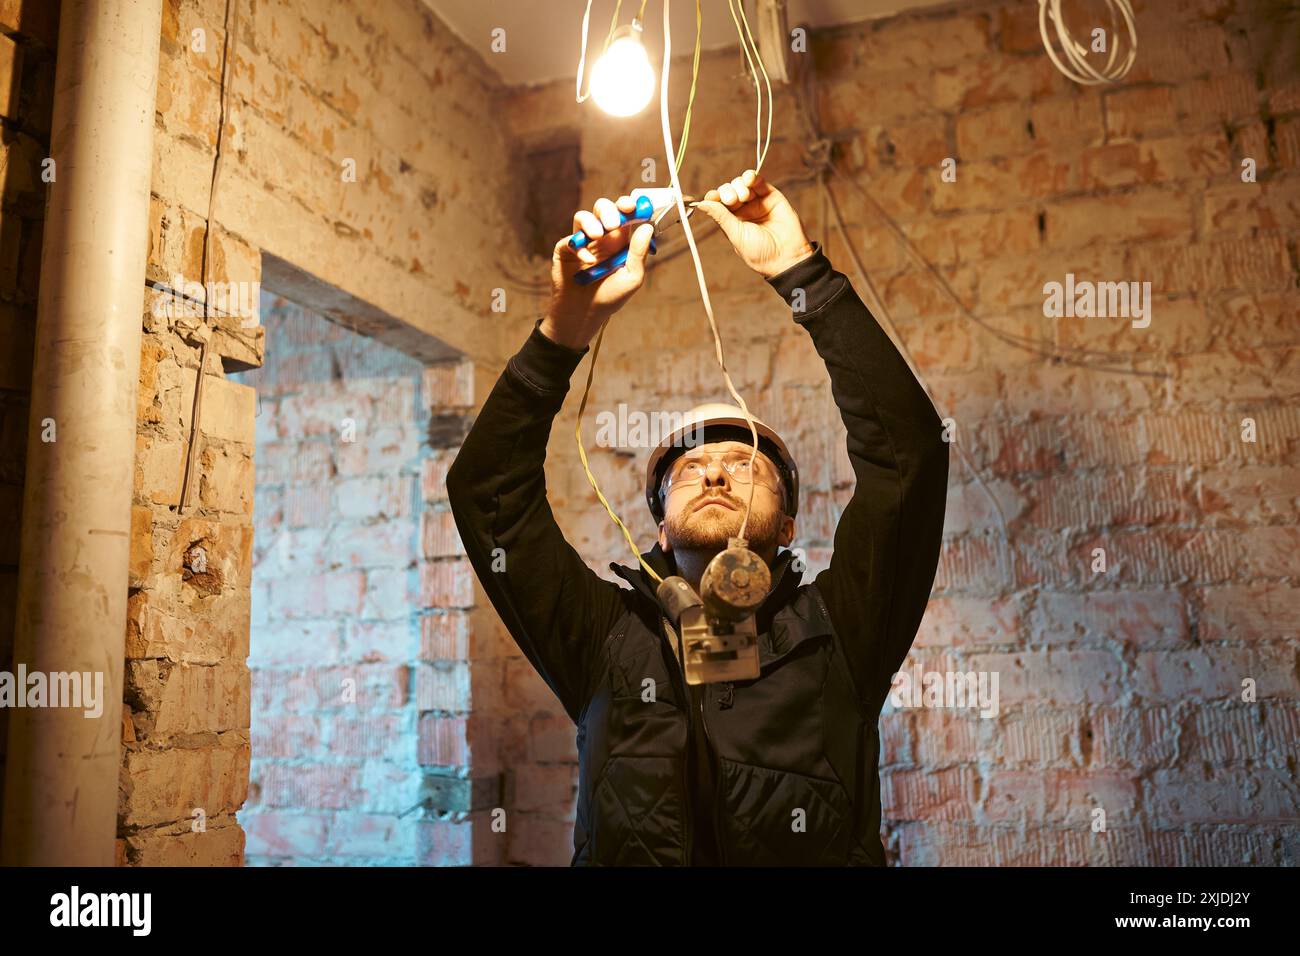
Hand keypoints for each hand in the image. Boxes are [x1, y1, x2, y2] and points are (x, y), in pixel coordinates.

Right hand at [541, 194, 654, 348]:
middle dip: (609, 210)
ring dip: (592, 223)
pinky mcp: (565, 251)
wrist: (585, 314)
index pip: (623, 215)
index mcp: (619, 241)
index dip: (628, 206)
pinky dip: (580, 248)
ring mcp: (582, 243)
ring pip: (583, 217)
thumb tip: (647, 227)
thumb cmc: (610, 297)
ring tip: (599, 236)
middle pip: (602, 209)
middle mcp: (600, 238)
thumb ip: (639, 253)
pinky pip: (571, 239)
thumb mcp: (632, 278)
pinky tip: (588, 263)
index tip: (632, 206)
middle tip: (614, 223)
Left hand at [693, 170, 813, 278]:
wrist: (786, 257)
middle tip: (732, 200)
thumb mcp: (736, 234)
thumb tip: (701, 204)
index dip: (714, 196)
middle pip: (729, 191)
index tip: (712, 196)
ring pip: (742, 184)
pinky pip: (759, 181)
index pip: (718, 203)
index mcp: (732, 221)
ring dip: (739, 185)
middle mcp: (744, 210)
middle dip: (727, 191)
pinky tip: (749, 179)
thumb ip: (721, 216)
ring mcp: (757, 202)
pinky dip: (751, 176)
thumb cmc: (760, 253)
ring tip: (744, 196)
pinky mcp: (771, 196)